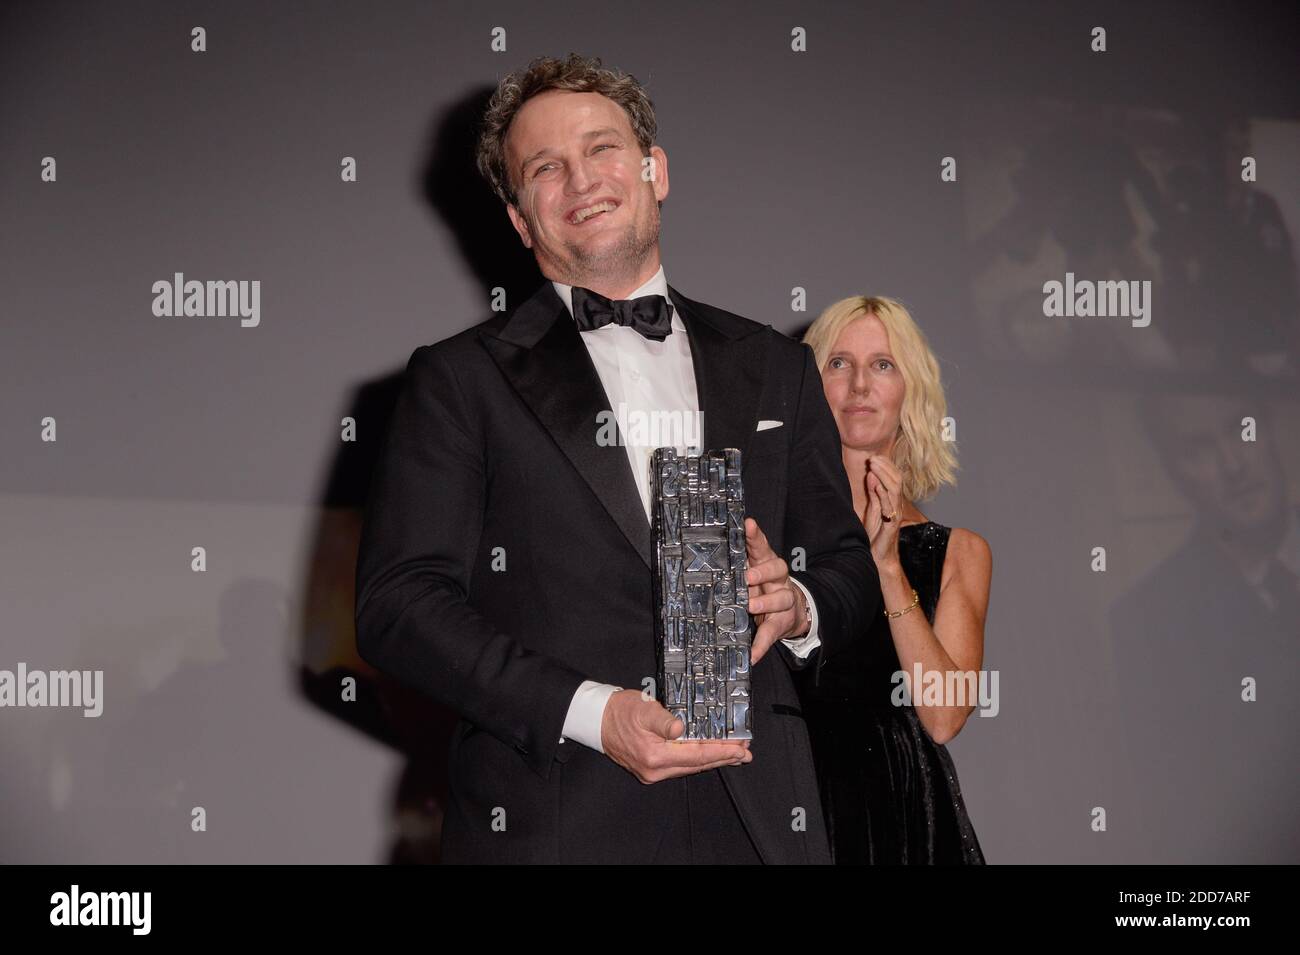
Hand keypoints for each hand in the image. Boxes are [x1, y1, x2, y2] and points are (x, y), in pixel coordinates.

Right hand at [601, 689, 751, 782]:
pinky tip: (708, 755)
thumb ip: (664, 720)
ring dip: (712, 759)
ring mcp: (652, 772)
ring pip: (690, 767)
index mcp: (654, 756)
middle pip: (697, 765)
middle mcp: (655, 770)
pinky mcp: (651, 769)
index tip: (740, 749)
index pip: (697, 755)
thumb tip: (680, 730)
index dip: (721, 752)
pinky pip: (680, 766)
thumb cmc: (619, 711)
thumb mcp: (644, 709)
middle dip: (723, 758)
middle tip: (745, 754)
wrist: (596, 720)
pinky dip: (697, 760)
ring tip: (733, 755)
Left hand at [743, 517, 806, 664]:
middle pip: (777, 568)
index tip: (748, 524)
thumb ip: (736, 565)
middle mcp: (777, 578)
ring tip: (751, 606)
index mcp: (765, 563)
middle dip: (762, 572)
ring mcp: (783, 599)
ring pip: (781, 597)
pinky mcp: (782, 622)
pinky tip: (752, 654)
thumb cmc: (762, 587)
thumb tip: (705, 558)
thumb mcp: (751, 572)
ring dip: (765, 602)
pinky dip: (762, 645)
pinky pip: (772, 634)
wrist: (791, 610)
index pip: (762, 545)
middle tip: (748, 576)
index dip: (755, 535)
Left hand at [861, 453, 902, 569]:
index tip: (875, 457)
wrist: (879, 555)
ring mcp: (896, 514)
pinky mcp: (891, 524)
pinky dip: (883, 494)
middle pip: (897, 480)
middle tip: (873, 458)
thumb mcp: (873, 508)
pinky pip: (889, 506)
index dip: (886, 466)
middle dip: (885, 467)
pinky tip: (876, 485)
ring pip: (895, 490)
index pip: (895, 478)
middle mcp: (897, 505)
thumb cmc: (876, 533)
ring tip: (873, 466)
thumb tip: (871, 474)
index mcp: (893, 500)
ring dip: (884, 476)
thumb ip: (873, 492)